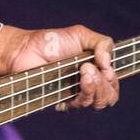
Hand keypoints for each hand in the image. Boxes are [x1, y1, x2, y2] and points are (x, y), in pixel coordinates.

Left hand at [0, 24, 118, 111]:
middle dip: (103, 83)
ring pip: (96, 102)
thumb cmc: (51, 41)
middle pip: (109, 95)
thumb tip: (109, 64)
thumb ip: (102, 43)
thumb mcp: (81, 34)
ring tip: (81, 72)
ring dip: (93, 88)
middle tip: (87, 67)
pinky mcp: (62, 101)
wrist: (25, 50)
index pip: (113, 82)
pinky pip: (78, 106)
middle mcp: (88, 84)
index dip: (113, 78)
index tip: (104, 66)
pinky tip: (74, 84)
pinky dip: (80, 96)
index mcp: (96, 69)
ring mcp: (75, 94)